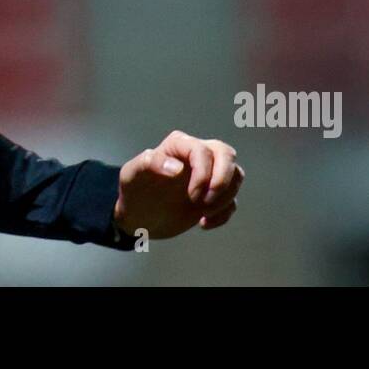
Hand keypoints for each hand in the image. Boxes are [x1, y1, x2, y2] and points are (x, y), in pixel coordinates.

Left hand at [112, 132, 243, 238]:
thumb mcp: (131, 174)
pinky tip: (202, 223)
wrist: (138, 215)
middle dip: (223, 180)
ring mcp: (208, 174)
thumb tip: (177, 168)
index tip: (191, 196)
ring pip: (236, 175)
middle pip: (227, 154)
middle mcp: (197, 154)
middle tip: (205, 202)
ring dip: (225, 197)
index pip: (203, 150)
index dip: (203, 173)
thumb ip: (148, 163)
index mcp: (178, 145)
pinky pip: (233, 200)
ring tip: (202, 213)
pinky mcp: (213, 195)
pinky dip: (223, 214)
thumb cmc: (133, 190)